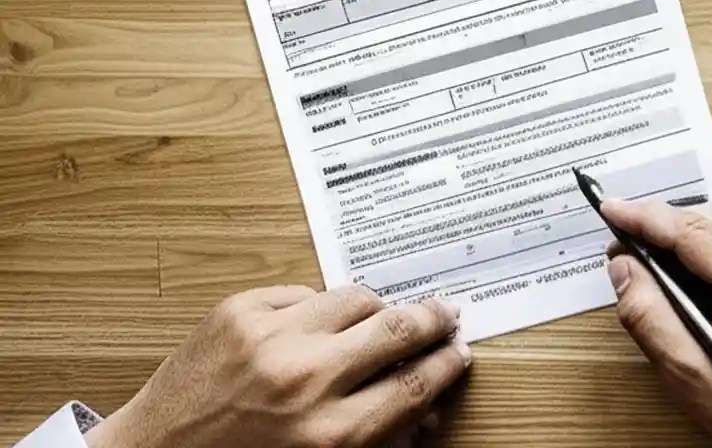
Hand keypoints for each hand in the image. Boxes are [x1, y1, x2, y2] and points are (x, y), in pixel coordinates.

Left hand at [85, 285, 470, 447]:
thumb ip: (378, 441)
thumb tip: (426, 412)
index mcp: (330, 436)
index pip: (414, 384)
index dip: (446, 364)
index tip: (458, 352)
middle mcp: (305, 381)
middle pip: (397, 330)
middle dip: (433, 319)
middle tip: (445, 314)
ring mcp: (269, 338)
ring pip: (355, 298)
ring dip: (375, 309)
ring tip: (379, 319)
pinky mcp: (238, 312)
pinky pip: (302, 293)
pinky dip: (315, 309)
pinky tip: (313, 326)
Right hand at [602, 200, 711, 447]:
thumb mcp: (697, 380)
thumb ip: (650, 317)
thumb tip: (624, 267)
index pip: (694, 230)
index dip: (645, 218)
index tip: (612, 209)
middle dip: (667, 231)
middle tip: (625, 249)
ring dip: (697, 245)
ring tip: (660, 268)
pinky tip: (706, 281)